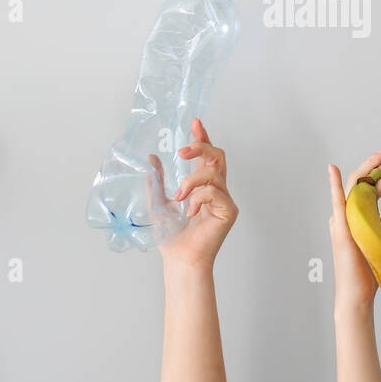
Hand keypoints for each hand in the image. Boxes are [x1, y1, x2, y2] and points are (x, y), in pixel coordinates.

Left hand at [159, 118, 237, 271]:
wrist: (179, 258)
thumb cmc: (172, 236)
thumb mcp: (158, 202)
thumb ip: (157, 180)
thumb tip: (152, 158)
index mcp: (202, 186)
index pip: (206, 155)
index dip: (203, 137)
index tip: (195, 122)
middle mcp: (216, 190)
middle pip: (217, 156)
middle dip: (201, 146)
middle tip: (182, 151)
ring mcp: (224, 200)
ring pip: (213, 172)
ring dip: (191, 181)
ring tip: (179, 196)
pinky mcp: (228, 211)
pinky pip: (214, 192)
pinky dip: (198, 198)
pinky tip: (191, 211)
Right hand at [327, 147, 380, 314]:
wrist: (360, 293)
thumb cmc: (369, 266)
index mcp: (358, 212)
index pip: (373, 186)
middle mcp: (348, 212)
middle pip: (364, 181)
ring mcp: (344, 220)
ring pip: (357, 187)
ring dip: (373, 170)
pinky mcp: (342, 230)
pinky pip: (337, 204)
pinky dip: (334, 186)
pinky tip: (333, 169)